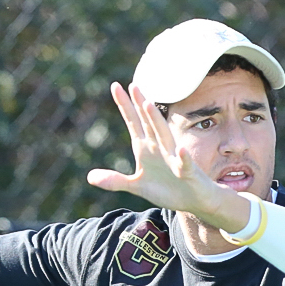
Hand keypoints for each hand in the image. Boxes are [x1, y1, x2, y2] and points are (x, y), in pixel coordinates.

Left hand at [86, 83, 240, 231]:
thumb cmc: (167, 189)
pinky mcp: (188, 173)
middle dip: (140, 105)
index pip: (133, 123)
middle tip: (133, 85)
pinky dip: (183, 157)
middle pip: (148, 123)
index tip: (115, 86)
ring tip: (148, 105)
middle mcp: (160, 148)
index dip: (125, 106)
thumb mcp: (137, 186)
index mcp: (146, 148)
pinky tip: (180, 149)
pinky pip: (184, 164)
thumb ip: (115, 181)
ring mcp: (174, 159)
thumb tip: (89, 178)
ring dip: (156, 121)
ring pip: (164, 136)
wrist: (195, 200)